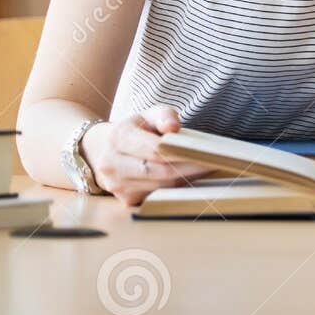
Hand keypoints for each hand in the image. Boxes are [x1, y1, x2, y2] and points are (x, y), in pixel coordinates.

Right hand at [80, 104, 215, 206]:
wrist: (100, 150)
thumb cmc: (134, 130)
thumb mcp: (147, 114)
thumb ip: (164, 115)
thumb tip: (173, 127)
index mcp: (118, 138)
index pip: (154, 150)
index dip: (182, 153)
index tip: (206, 153)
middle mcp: (113, 164)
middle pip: (159, 172)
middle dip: (189, 170)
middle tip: (214, 164)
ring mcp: (117, 186)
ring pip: (160, 187)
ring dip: (186, 181)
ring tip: (207, 170)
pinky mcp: (125, 200)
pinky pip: (156, 197)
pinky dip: (175, 189)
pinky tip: (191, 180)